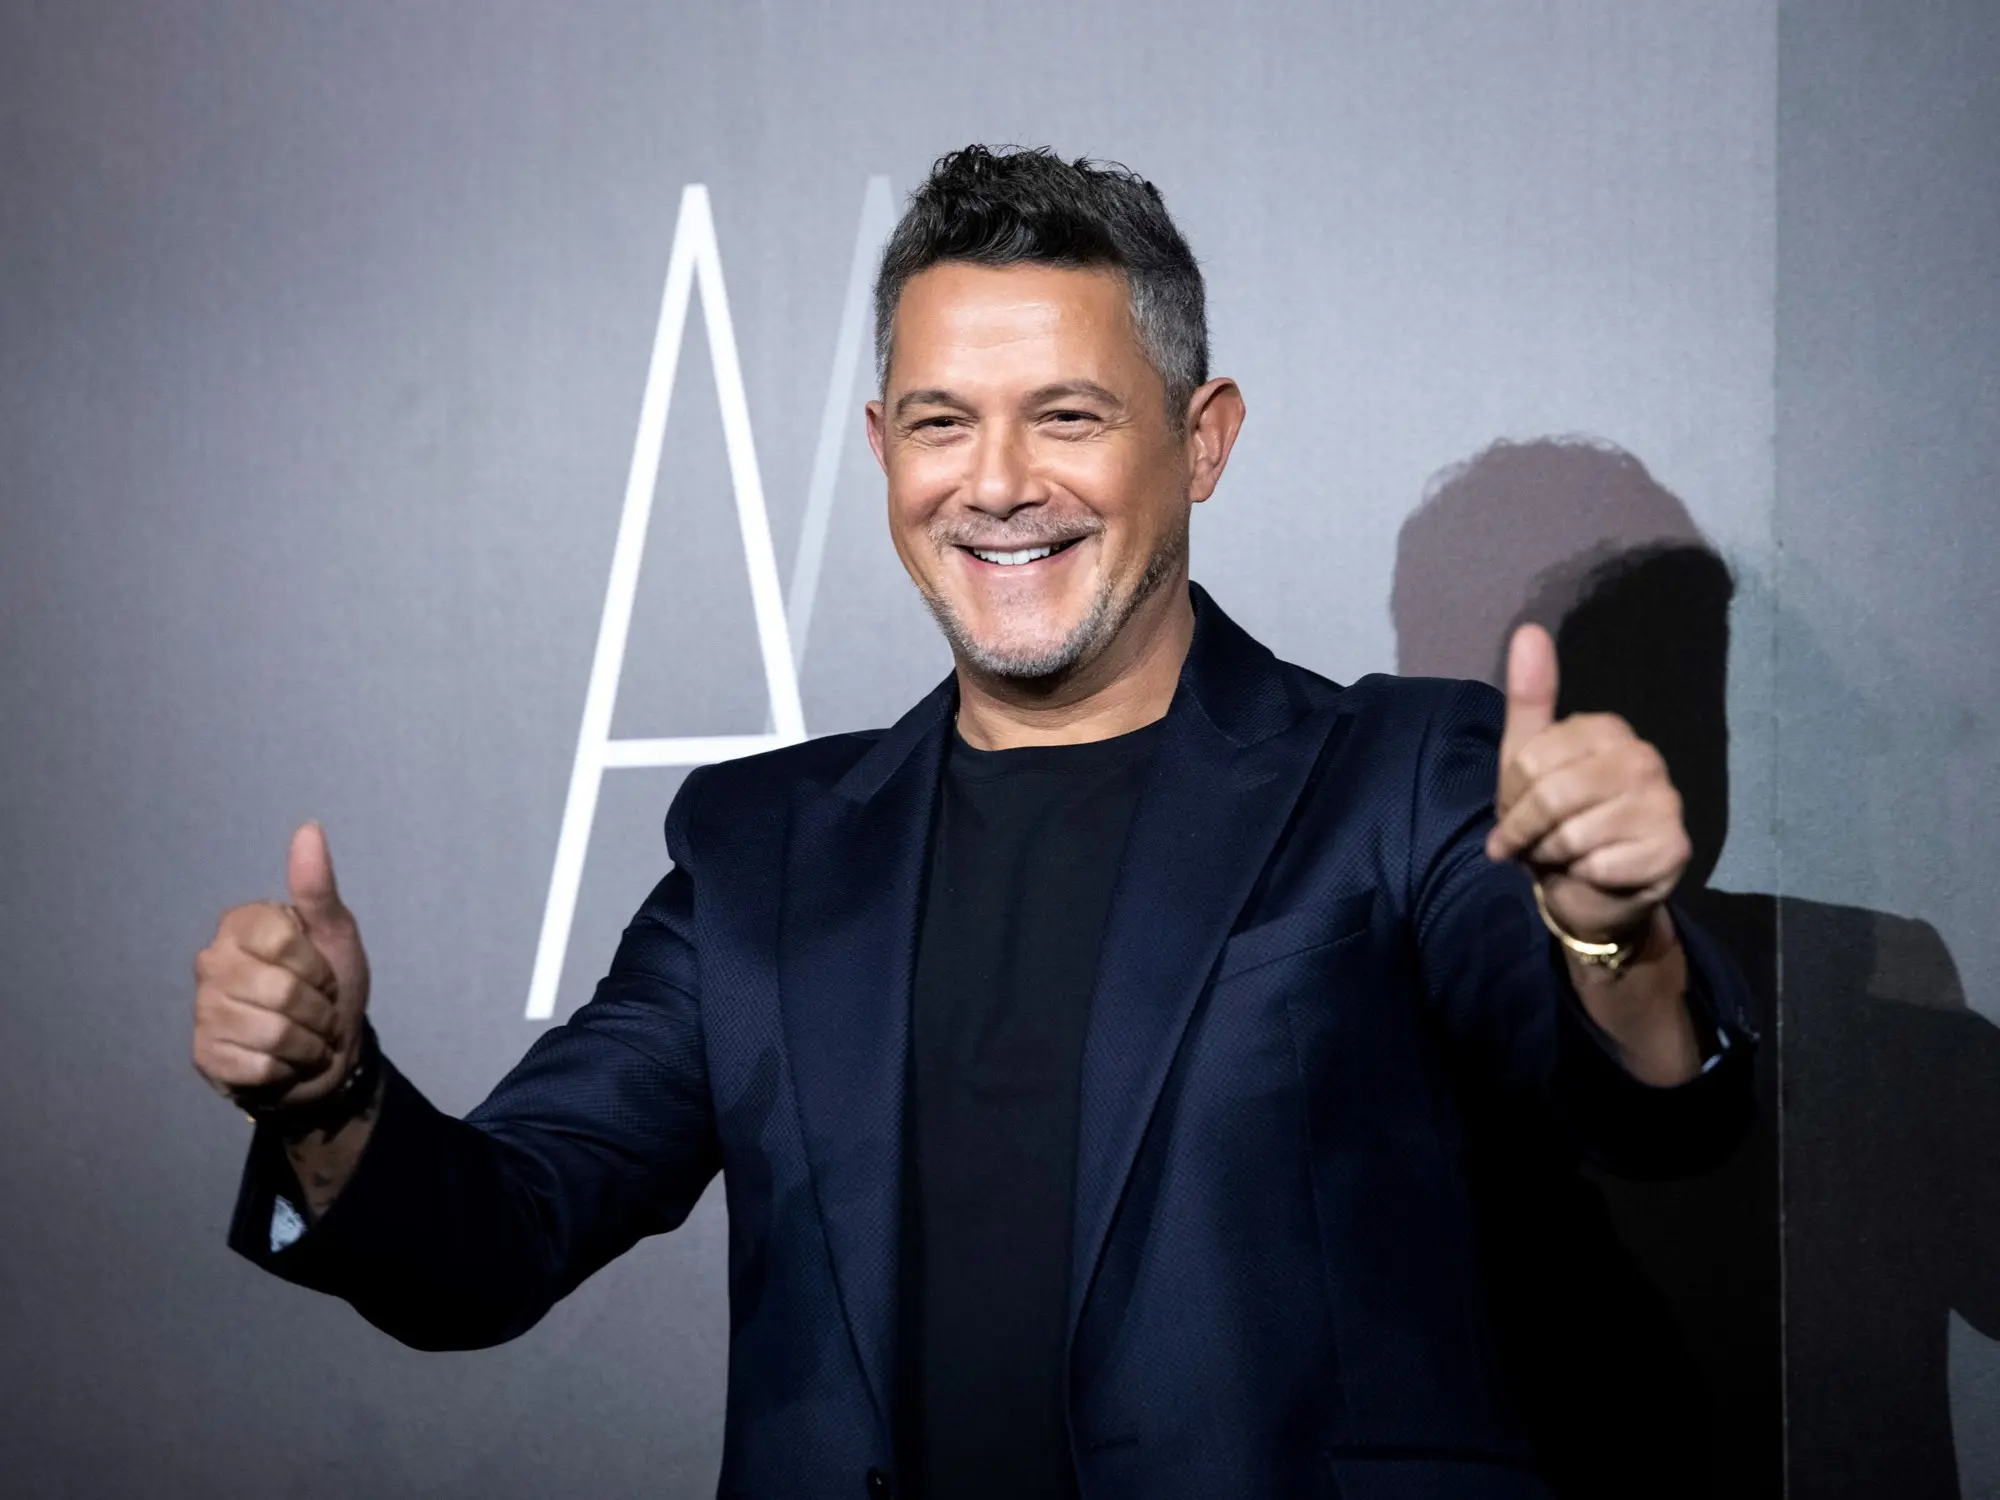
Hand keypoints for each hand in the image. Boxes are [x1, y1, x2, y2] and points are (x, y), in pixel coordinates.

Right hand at [192, 822, 372, 1112]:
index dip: (316, 965)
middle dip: (317, 1009)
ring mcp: (203, 1011)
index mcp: (240, 925)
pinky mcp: (204, 1056)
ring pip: (272, 1032)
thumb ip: (317, 887)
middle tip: (316, 1011)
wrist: (328, 1055)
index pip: (281, 940)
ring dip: (306, 1042)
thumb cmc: (331, 987)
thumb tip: (309, 828)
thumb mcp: (335, 934)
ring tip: (303, 1036)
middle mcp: (211, 963)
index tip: (322, 973)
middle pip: (281, 991)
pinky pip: (257, 1066)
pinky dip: (285, 1068)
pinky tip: (281, 1061)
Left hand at [1484, 624, 1690, 945]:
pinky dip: (1582, 877)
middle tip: (1528, 841)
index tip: (1514, 810)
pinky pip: (1601, 865)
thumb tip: (1528, 630)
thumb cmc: (1554, 819)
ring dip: (1551, 854)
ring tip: (1558, 855)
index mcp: (1608, 729)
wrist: (1588, 890)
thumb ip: (1529, 698)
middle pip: (1553, 796)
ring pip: (1575, 834)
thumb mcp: (1527, 760)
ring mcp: (1666, 803)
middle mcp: (1645, 758)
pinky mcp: (1673, 849)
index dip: (1512, 795)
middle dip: (1526, 828)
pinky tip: (1591, 873)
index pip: (1532, 760)